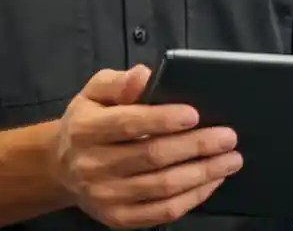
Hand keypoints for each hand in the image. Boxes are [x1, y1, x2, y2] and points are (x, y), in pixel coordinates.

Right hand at [50, 65, 243, 228]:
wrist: (62, 166)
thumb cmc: (89, 122)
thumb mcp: (95, 91)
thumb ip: (120, 82)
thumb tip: (144, 76)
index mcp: (86, 129)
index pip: (128, 123)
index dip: (162, 119)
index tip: (194, 114)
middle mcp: (92, 165)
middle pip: (152, 156)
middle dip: (196, 146)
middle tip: (227, 137)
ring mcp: (105, 195)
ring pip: (161, 187)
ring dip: (202, 174)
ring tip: (230, 160)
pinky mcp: (118, 217)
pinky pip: (161, 212)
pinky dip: (192, 198)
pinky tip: (211, 182)